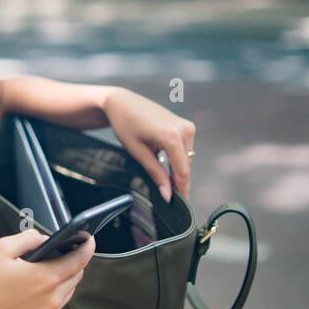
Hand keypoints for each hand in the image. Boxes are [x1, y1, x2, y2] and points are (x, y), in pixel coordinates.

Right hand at [0, 229, 96, 308]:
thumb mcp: (1, 248)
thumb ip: (28, 239)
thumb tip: (42, 238)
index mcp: (46, 279)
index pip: (79, 260)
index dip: (86, 246)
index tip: (88, 238)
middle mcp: (50, 300)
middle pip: (75, 277)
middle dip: (73, 261)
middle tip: (62, 249)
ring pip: (65, 292)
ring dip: (63, 277)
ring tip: (45, 265)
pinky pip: (53, 304)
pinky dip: (51, 291)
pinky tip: (33, 282)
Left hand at [103, 87, 195, 201]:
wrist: (122, 102)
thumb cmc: (125, 125)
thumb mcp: (138, 152)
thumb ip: (155, 173)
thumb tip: (167, 195)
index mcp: (171, 136)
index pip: (182, 172)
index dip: (181, 190)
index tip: (179, 206)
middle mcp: (184, 130)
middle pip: (185, 166)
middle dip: (178, 182)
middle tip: (167, 197)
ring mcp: (186, 126)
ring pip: (186, 159)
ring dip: (176, 170)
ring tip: (161, 176)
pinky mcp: (186, 125)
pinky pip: (185, 149)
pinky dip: (176, 159)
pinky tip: (162, 160)